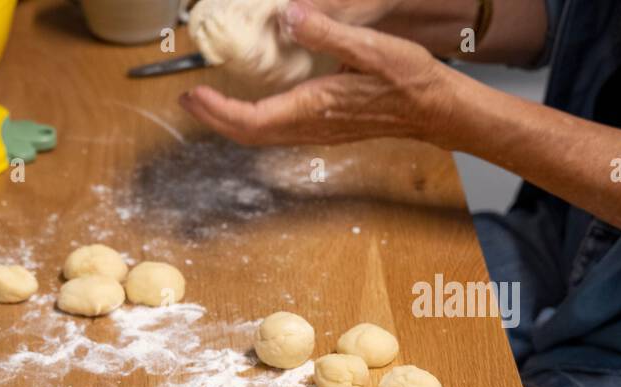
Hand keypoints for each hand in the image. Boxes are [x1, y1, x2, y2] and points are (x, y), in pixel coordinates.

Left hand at [179, 1, 457, 146]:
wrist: (433, 110)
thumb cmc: (406, 81)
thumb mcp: (370, 47)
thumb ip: (326, 32)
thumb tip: (289, 16)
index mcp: (311, 108)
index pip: (249, 119)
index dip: (216, 109)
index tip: (194, 93)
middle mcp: (306, 126)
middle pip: (245, 133)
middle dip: (212, 117)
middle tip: (187, 99)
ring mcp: (313, 132)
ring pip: (258, 136)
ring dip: (228, 121)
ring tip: (207, 102)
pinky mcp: (320, 129)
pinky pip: (274, 131)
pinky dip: (250, 121)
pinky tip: (246, 106)